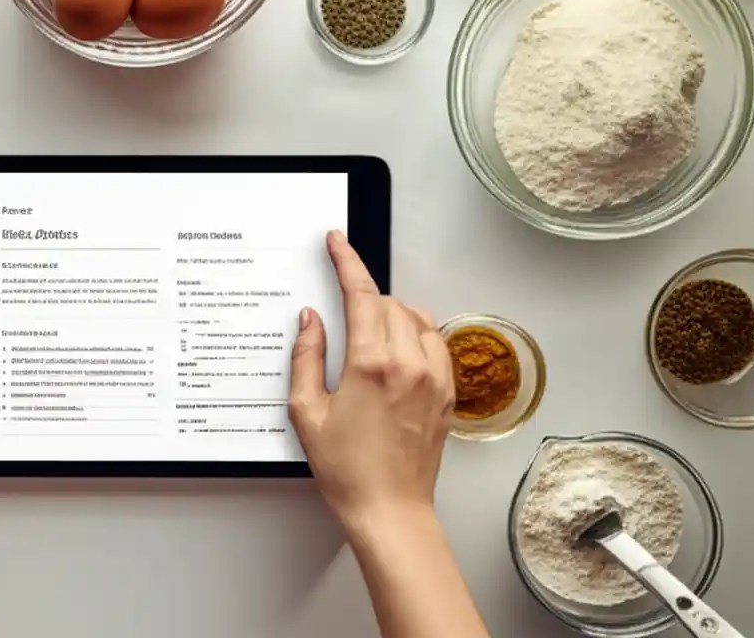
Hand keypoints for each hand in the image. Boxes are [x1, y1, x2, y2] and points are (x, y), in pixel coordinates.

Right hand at [288, 230, 454, 528]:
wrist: (389, 510)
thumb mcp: (307, 413)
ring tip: (368, 333)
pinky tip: (398, 353)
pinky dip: (417, 335)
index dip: (347, 261)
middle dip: (363, 296)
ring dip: (392, 313)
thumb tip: (309, 320)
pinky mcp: (447, 394)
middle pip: (388, 303)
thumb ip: (306, 357)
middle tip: (341, 310)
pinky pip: (436, 344)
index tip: (337, 242)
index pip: (361, 294)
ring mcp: (434, 378)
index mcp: (372, 365)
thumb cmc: (347, 470)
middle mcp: (410, 365)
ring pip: (416, 318)